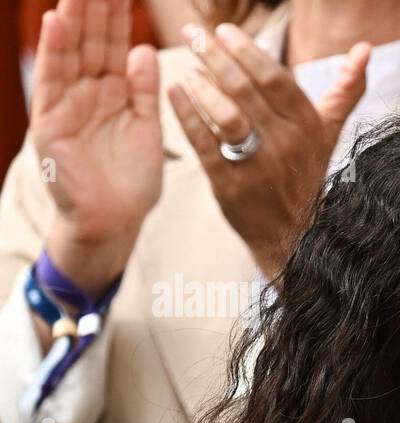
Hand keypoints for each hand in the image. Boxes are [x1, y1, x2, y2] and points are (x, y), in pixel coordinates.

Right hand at [31, 0, 162, 296]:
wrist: (115, 224)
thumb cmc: (132, 183)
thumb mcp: (148, 130)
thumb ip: (144, 93)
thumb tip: (143, 51)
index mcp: (114, 95)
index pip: (115, 46)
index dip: (118, 16)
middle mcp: (87, 94)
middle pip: (91, 42)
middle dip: (95, 7)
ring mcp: (66, 106)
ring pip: (71, 54)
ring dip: (73, 18)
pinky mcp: (51, 123)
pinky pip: (53, 81)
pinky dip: (54, 51)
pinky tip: (57, 22)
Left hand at [168, 22, 369, 275]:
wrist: (296, 236)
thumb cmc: (306, 174)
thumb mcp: (329, 133)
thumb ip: (346, 89)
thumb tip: (364, 48)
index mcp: (307, 127)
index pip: (275, 79)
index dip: (248, 52)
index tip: (225, 32)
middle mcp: (285, 144)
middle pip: (247, 90)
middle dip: (217, 58)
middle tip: (195, 35)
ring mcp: (258, 166)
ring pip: (226, 116)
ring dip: (202, 87)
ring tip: (188, 67)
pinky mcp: (231, 184)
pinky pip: (205, 143)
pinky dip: (186, 115)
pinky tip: (174, 92)